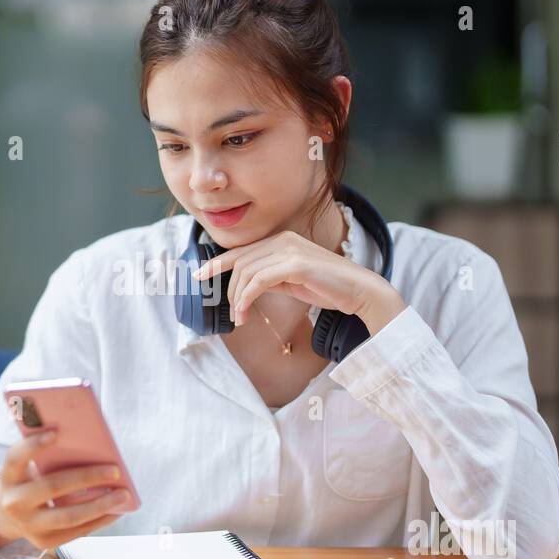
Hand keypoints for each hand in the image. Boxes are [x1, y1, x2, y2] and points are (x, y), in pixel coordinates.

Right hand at [0, 431, 129, 549]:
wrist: (8, 515)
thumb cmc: (28, 480)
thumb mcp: (27, 466)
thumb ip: (46, 454)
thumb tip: (90, 443)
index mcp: (9, 476)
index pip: (16, 458)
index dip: (34, 445)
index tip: (57, 433)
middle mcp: (14, 502)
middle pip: (52, 487)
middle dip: (86, 478)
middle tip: (115, 470)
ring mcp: (28, 525)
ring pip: (68, 516)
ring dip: (100, 504)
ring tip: (124, 494)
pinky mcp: (44, 541)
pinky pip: (77, 531)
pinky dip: (99, 520)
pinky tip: (117, 510)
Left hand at [192, 229, 406, 334]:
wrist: (359, 291)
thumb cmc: (327, 288)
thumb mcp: (291, 280)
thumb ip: (269, 277)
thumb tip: (245, 286)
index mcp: (281, 240)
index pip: (242, 251)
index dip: (217, 263)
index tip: (199, 276)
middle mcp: (283, 240)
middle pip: (240, 262)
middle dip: (228, 288)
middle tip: (231, 313)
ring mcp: (289, 250)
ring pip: (247, 272)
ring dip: (238, 298)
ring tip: (241, 318)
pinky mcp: (296, 264)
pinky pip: (259, 281)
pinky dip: (247, 297)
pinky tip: (245, 312)